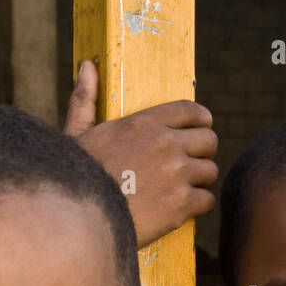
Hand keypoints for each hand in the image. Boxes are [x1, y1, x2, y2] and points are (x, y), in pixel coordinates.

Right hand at [66, 60, 218, 248]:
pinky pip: (208, 200)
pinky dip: (198, 206)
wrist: (77, 219)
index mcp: (143, 123)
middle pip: (209, 140)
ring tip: (183, 188)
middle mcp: (165, 144)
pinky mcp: (182, 204)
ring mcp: (176, 174)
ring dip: (199, 180)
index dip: (201, 120)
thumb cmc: (74, 176)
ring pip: (210, 171)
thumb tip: (87, 66)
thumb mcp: (77, 133)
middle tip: (190, 163)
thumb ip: (86, 99)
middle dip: (202, 152)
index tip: (200, 128)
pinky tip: (182, 208)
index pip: (190, 110)